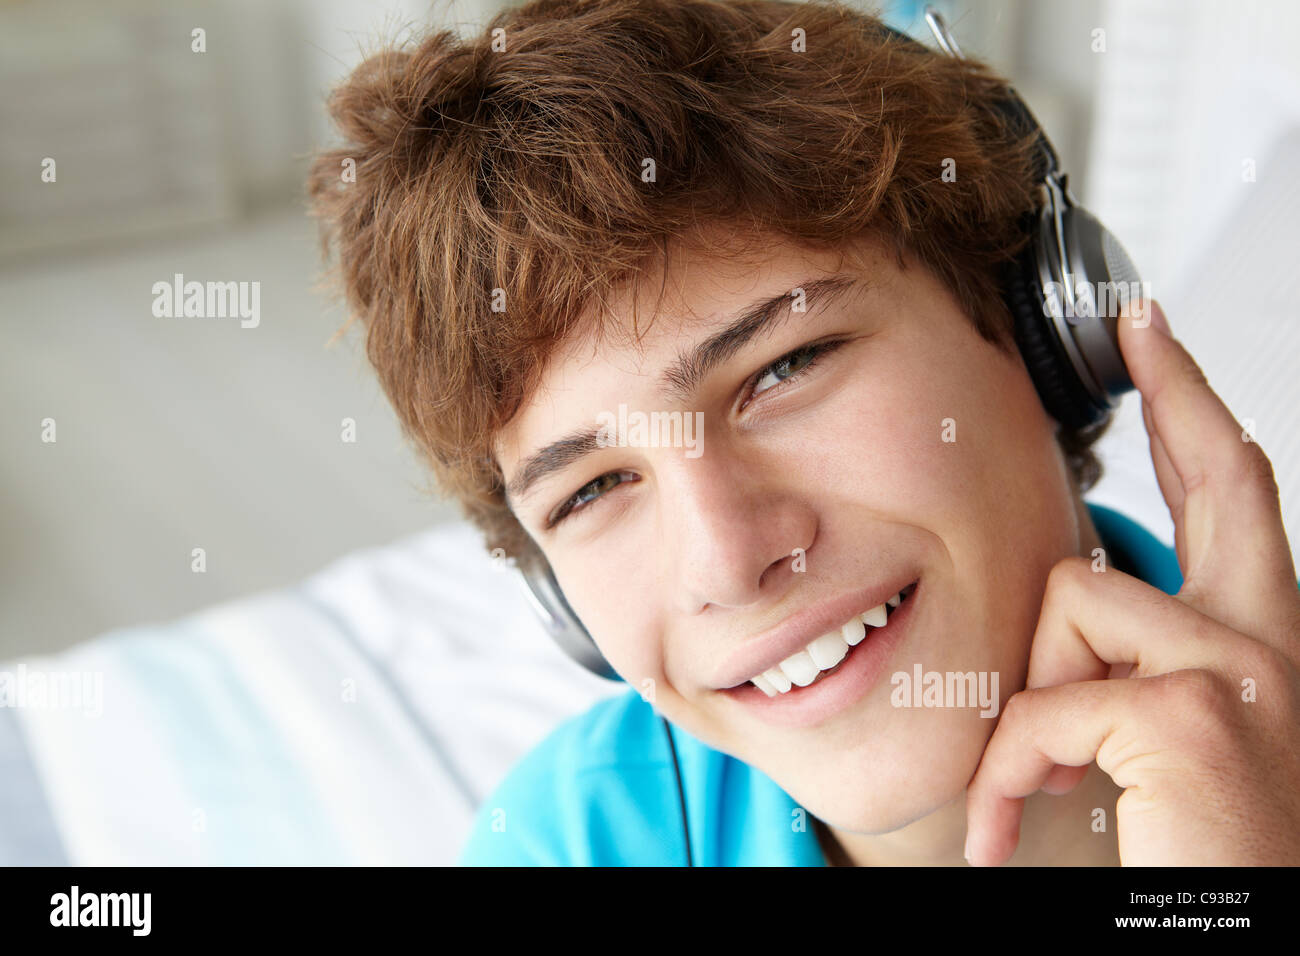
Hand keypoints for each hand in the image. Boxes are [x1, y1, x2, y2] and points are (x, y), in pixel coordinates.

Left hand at [963, 299, 1299, 864]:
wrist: (1218, 941)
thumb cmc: (1188, 853)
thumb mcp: (1151, 739)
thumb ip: (1120, 660)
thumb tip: (1069, 596)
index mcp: (1253, 648)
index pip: (1232, 500)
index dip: (1196, 411)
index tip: (1157, 338)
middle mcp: (1268, 647)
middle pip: (1225, 476)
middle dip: (1179, 389)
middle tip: (1143, 325)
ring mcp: (1242, 674)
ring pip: (1074, 598)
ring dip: (1028, 704)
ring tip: (1039, 783)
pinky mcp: (1192, 715)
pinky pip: (1041, 702)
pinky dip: (1006, 771)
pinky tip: (1012, 821)